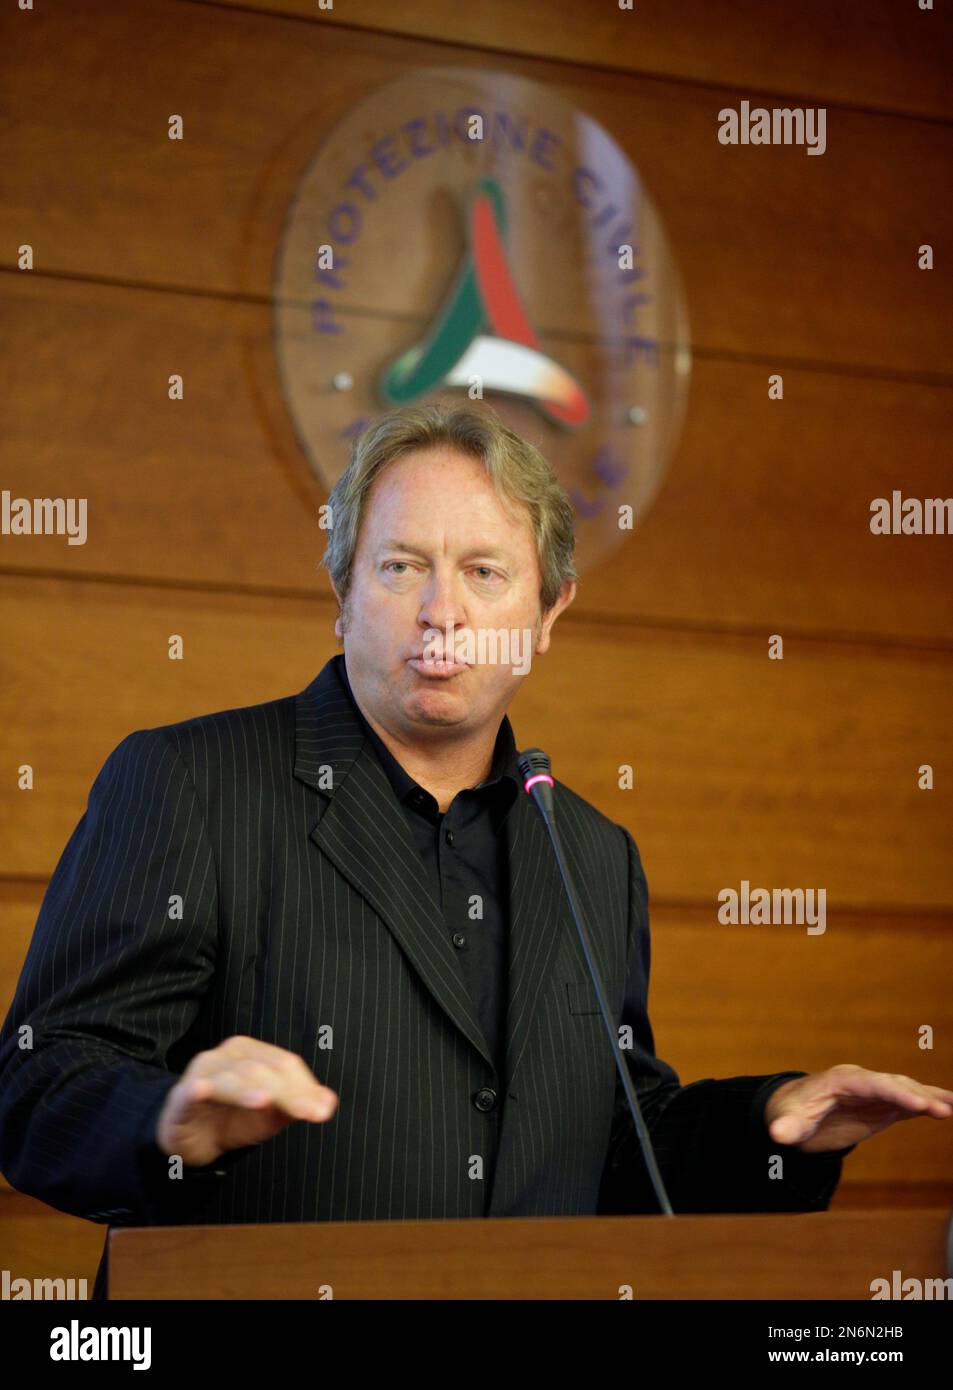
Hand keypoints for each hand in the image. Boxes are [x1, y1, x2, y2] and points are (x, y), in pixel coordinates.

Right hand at [156, 1034, 337, 1165]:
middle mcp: (229, 1055)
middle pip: (264, 1070)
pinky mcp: (183, 1094)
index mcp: (252, 1053)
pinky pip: (192, 1089)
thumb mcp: (270, 1115)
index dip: (305, 1087)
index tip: (322, 1111)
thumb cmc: (234, 1119)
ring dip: (248, 1088)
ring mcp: (204, 1072)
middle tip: (308, 1113)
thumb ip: (297, 1104)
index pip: (285, 1064)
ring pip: (232, 1077)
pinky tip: (202, 1091)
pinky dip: (199, 1088)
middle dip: (288, 1092)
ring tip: (265, 1101)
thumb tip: (329, 1102)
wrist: (192, 1138)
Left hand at [764, 1063, 952, 1153]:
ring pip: (906, 1090)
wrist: (796, 1110)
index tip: (915, 1103)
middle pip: (893, 1085)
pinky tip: (951, 1106)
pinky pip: (910, 1102)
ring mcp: (875, 1091)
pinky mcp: (884, 1104)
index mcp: (839, 1081)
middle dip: (917, 1096)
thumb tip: (777, 1135)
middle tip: (941, 1110)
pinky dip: (931, 1102)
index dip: (893, 1092)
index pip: (869, 1084)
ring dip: (929, 1098)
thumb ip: (786, 1128)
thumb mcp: (787, 1122)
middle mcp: (861, 1081)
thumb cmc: (792, 1113)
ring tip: (951, 1108)